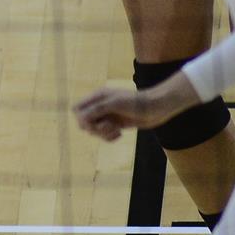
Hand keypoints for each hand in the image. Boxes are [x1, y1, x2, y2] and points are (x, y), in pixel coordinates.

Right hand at [74, 75, 196, 141]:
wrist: (157, 107)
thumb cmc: (136, 102)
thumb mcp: (114, 103)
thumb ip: (96, 110)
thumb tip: (80, 119)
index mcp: (97, 97)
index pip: (77, 108)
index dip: (81, 118)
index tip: (93, 122)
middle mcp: (100, 106)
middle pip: (84, 121)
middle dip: (94, 128)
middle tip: (107, 127)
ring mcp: (108, 116)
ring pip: (94, 130)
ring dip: (103, 134)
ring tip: (116, 131)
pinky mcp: (116, 125)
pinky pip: (105, 135)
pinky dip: (109, 138)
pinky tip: (120, 135)